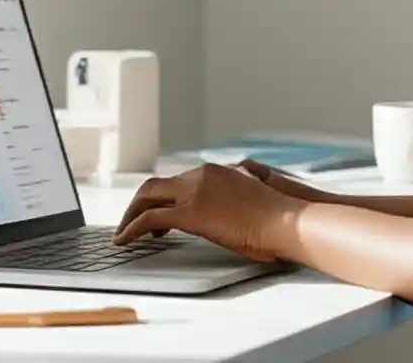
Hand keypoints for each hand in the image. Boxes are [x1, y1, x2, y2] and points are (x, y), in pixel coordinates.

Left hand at [112, 163, 300, 261]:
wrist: (288, 221)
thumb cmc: (280, 218)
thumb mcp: (255, 200)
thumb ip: (237, 198)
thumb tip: (231, 211)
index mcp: (218, 171)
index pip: (179, 180)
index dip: (164, 197)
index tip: (158, 214)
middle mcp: (202, 174)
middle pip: (157, 184)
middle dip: (140, 203)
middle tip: (132, 222)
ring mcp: (195, 191)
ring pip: (147, 196)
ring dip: (131, 214)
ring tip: (124, 233)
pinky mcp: (190, 213)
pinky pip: (149, 218)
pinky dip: (131, 229)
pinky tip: (125, 241)